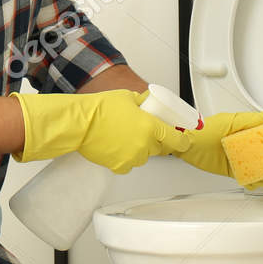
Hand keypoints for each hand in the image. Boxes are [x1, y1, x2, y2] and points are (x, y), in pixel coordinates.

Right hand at [10, 89, 193, 173]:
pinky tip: (116, 147)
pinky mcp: (119, 166)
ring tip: (124, 137)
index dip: (181, 140)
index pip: (177, 140)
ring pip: (143, 157)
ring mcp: (132, 157)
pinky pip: (128, 165)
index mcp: (151, 127)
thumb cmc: (100, 109)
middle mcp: (144, 145)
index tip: (182, 140)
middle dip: (154, 141)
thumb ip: (143, 102)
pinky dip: (124, 158)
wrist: (80, 123)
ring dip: (139, 149)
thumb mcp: (128, 97)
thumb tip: (149, 102)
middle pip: (159, 148)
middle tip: (142, 131)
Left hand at [173, 109, 262, 178]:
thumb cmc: (204, 129)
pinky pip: (247, 177)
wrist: (186, 144)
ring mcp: (241, 158)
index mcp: (248, 131)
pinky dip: (254, 181)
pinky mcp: (233, 170)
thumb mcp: (229, 120)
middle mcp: (246, 145)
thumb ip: (249, 119)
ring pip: (261, 168)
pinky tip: (257, 182)